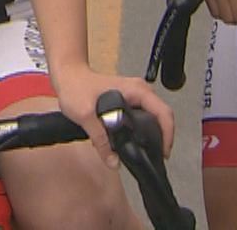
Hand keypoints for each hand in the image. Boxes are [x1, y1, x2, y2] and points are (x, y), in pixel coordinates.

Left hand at [53, 67, 174, 168]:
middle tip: (157, 156)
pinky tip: (138, 142)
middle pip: (162, 115)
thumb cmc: (76, 86)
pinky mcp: (129, 100)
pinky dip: (146, 129)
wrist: (68, 75)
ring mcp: (135, 94)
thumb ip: (100, 140)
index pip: (163, 112)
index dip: (168, 134)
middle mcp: (140, 91)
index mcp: (136, 90)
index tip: (163, 152)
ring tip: (150, 152)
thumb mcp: (86, 115)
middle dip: (163, 136)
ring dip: (155, 133)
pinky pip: (145, 115)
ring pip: (154, 116)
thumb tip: (113, 161)